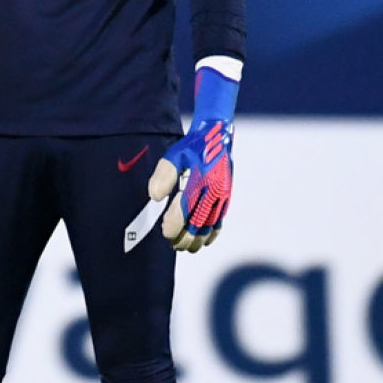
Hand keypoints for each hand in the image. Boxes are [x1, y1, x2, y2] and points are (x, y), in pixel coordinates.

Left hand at [147, 63, 238, 251]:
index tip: (166, 232)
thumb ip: (163, 175)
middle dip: (186, 236)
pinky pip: (221, 219)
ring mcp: (222, 194)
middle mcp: (214, 188)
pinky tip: (205, 241)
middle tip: (174, 244)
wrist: (217, 136)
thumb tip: (155, 196)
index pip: (186, 208)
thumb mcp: (174, 155)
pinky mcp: (227, 196)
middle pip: (200, 221)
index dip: (176, 224)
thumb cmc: (192, 146)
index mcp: (200, 178)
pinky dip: (213, 232)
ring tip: (187, 247)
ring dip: (199, 238)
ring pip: (211, 223)